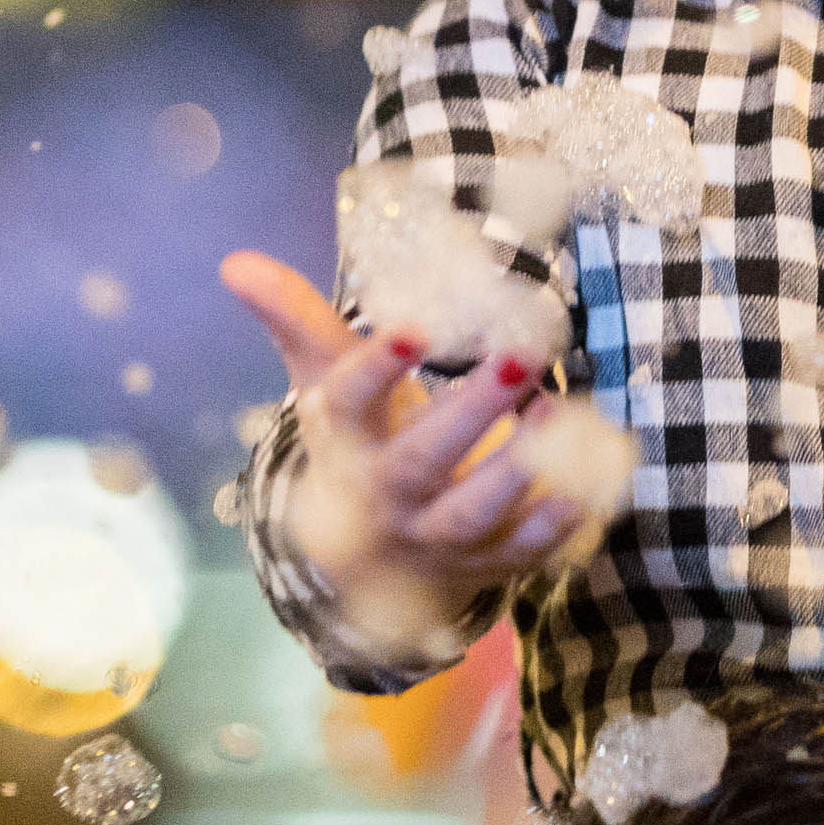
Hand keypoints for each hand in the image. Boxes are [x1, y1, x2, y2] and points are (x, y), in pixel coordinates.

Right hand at [221, 250, 586, 602]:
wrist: (371, 558)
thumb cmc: (358, 441)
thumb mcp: (326, 380)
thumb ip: (296, 319)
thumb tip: (238, 262)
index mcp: (347, 439)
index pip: (350, 402)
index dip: (377, 369)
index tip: (412, 328)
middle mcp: (386, 492)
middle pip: (420, 461)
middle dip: (469, 413)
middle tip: (519, 357)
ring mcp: (435, 535)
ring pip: (471, 512)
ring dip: (516, 469)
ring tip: (555, 412)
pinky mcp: (485, 562)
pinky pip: (522, 552)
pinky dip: (553, 523)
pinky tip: (585, 485)